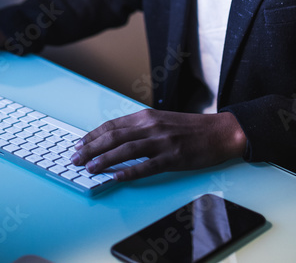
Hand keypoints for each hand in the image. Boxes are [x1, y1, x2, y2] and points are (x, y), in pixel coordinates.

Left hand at [70, 110, 247, 180]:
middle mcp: (151, 127)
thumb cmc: (190, 128)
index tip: (78, 145)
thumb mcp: (161, 120)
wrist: (220, 132)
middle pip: (113, 137)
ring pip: (126, 151)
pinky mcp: (173, 158)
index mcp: (146, 117)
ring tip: (90, 168)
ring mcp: (162, 142)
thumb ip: (140, 128)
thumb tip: (115, 139)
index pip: (112, 126)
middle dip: (91, 148)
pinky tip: (117, 178)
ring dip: (104, 160)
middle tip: (75, 159)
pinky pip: (147, 166)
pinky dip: (130, 172)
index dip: (92, 136)